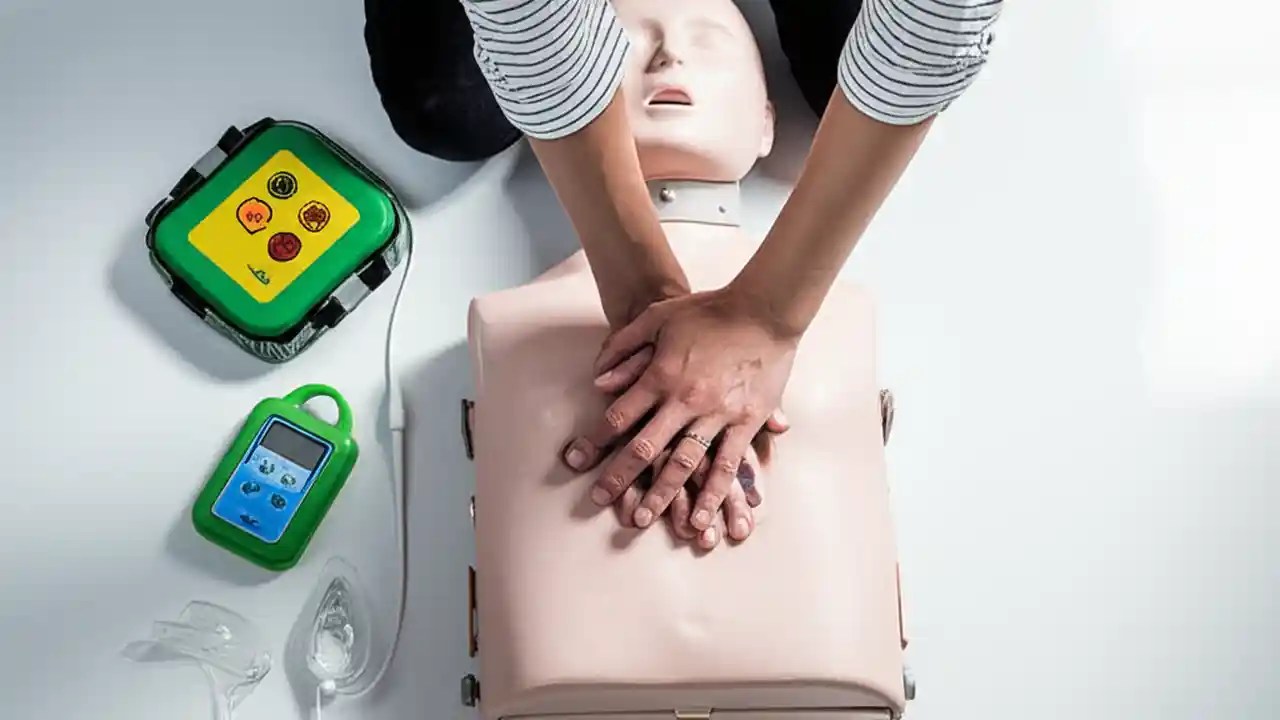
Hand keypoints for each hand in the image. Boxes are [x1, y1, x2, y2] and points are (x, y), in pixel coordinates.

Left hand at [563, 286, 799, 535]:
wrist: (764, 309)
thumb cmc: (709, 310)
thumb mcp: (657, 316)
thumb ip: (623, 346)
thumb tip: (597, 380)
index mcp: (660, 375)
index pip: (618, 416)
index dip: (594, 441)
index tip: (576, 462)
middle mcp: (685, 401)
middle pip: (644, 448)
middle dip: (619, 477)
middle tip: (599, 501)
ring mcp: (718, 414)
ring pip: (683, 464)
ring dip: (661, 495)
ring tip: (643, 519)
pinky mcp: (747, 422)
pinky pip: (727, 464)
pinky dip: (712, 493)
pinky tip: (699, 516)